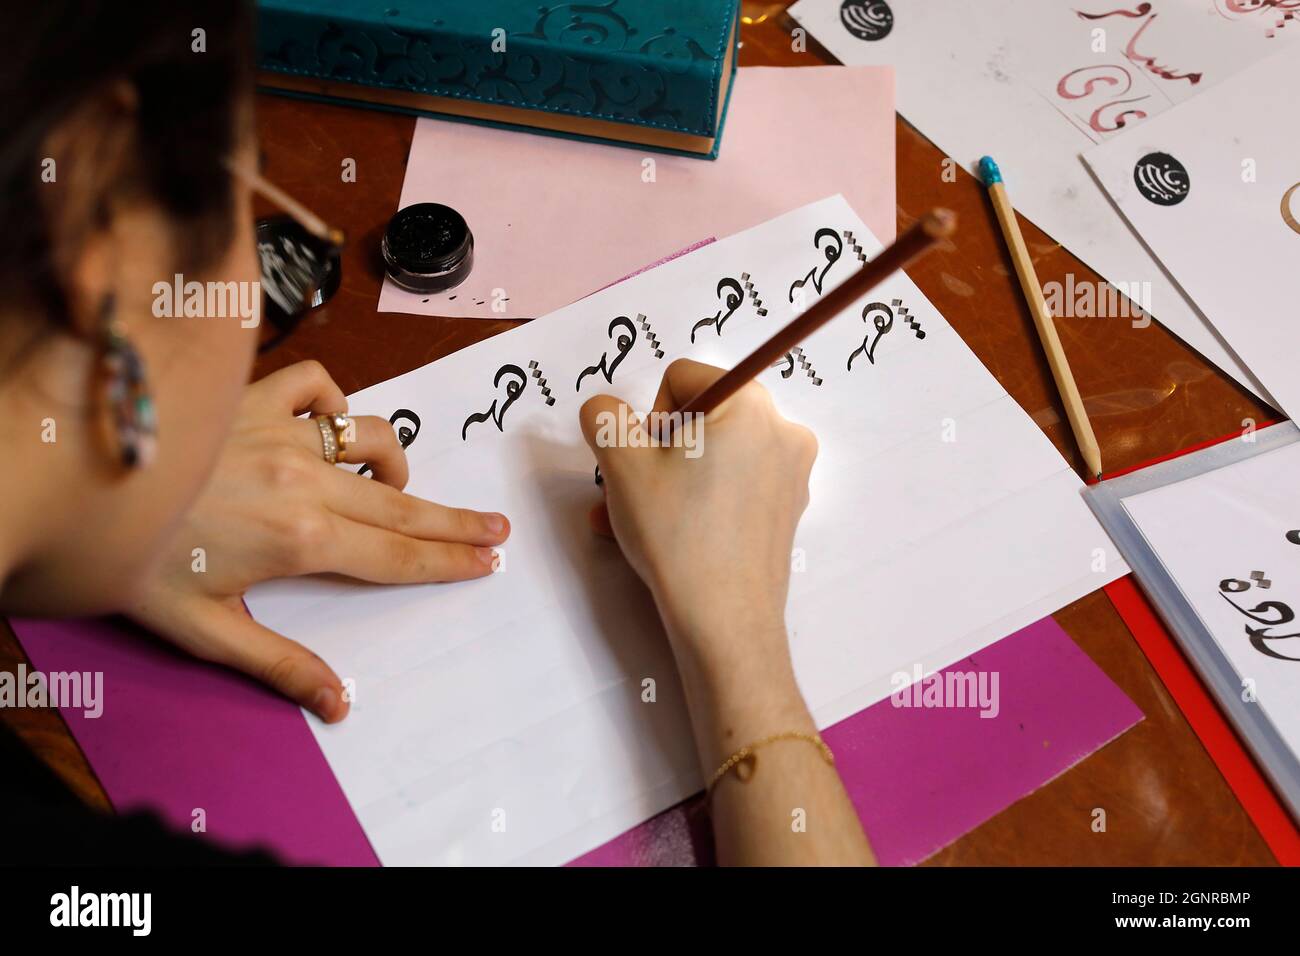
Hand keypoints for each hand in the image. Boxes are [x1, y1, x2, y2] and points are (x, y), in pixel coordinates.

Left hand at [129, 360, 509, 721]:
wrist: (70, 481)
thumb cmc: (132, 564)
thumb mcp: (204, 631)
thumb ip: (279, 663)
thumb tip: (341, 704)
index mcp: (301, 539)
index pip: (396, 557)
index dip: (449, 561)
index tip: (489, 561)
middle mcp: (304, 481)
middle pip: (402, 505)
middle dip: (456, 520)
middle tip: (497, 528)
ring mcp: (279, 433)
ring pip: (370, 439)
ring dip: (397, 467)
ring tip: (398, 490)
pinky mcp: (249, 400)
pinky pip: (314, 385)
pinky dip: (333, 402)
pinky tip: (329, 426)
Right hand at [578, 359, 815, 686]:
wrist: (723, 620)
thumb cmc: (678, 535)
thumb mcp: (621, 464)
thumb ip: (604, 417)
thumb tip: (605, 410)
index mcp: (751, 404)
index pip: (682, 378)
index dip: (647, 418)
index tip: (641, 461)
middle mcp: (781, 431)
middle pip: (698, 419)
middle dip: (655, 454)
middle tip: (631, 493)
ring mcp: (790, 474)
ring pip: (711, 457)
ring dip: (666, 483)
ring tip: (634, 522)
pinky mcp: (785, 511)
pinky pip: (731, 488)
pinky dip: (696, 503)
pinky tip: (667, 537)